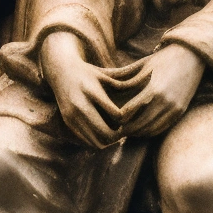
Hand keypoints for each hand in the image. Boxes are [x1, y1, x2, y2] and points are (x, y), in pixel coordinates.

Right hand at [42, 31, 125, 150]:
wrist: (60, 71)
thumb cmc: (89, 71)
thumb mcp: (107, 73)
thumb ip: (127, 77)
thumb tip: (153, 74)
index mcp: (93, 91)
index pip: (116, 115)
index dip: (129, 120)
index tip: (135, 118)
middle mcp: (80, 104)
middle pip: (106, 133)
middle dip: (120, 135)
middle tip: (128, 130)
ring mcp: (72, 115)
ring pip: (96, 141)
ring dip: (109, 141)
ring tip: (117, 132)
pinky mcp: (67, 121)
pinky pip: (86, 140)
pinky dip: (98, 140)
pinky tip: (106, 132)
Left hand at [107, 42, 204, 139]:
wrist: (191, 56)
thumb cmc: (163, 58)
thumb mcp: (143, 66)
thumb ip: (127, 78)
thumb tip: (105, 86)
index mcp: (152, 90)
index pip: (128, 113)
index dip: (117, 119)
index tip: (110, 120)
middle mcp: (164, 102)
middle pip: (139, 126)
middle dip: (126, 130)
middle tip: (116, 131)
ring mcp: (174, 108)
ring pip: (151, 130)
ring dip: (138, 133)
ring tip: (128, 132)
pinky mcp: (180, 111)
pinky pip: (163, 127)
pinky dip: (151, 131)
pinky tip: (143, 129)